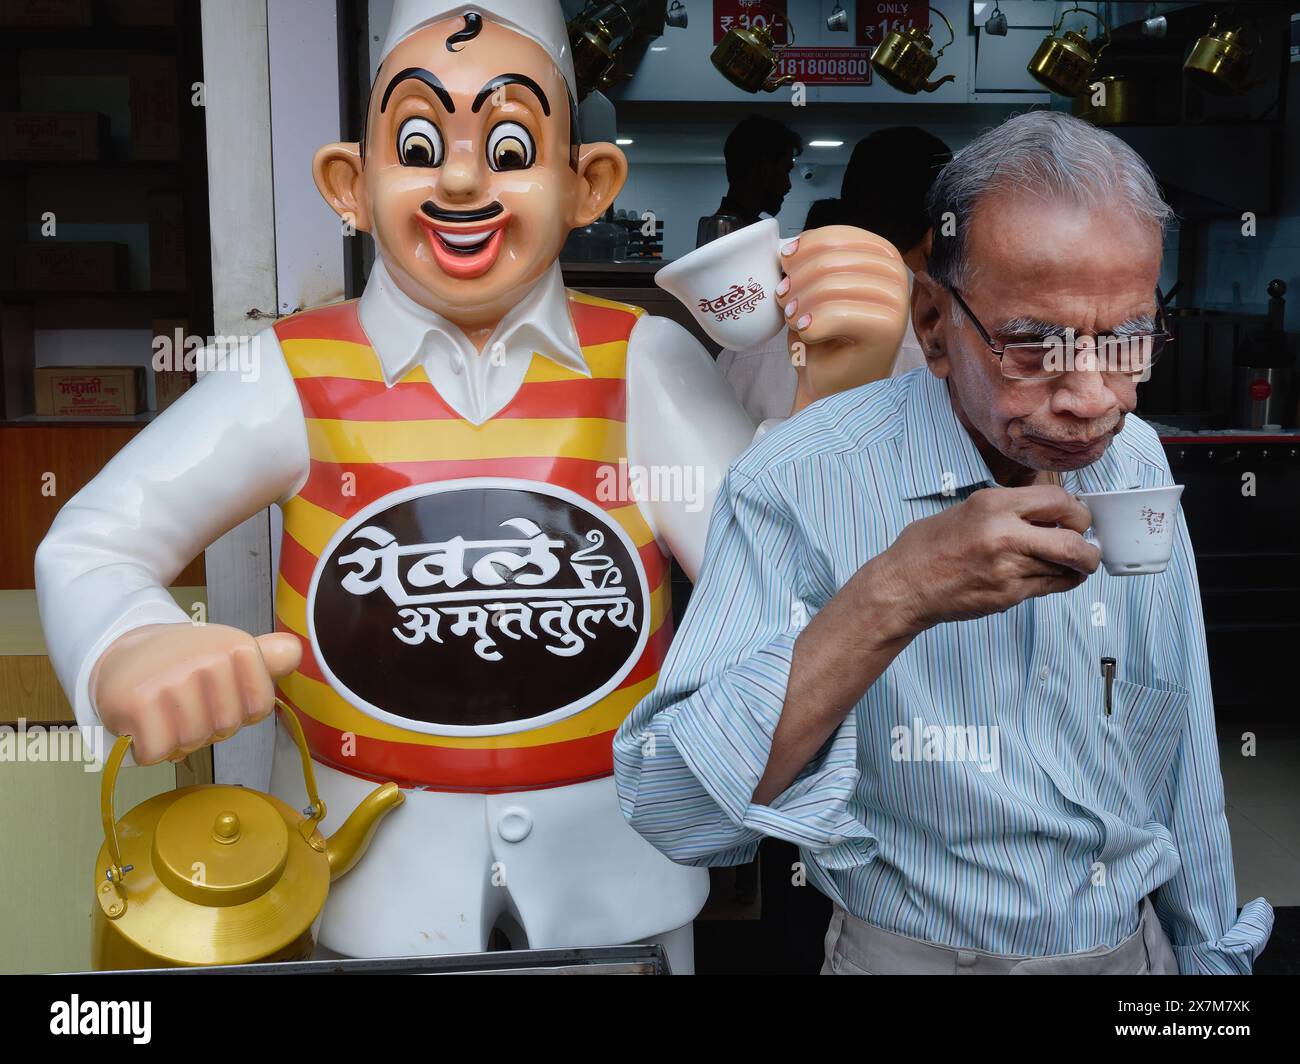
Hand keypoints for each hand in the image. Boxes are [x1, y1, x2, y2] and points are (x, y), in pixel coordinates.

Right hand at [90, 623, 302, 764]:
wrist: (124, 653)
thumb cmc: (185, 662)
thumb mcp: (229, 653)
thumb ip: (267, 658)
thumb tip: (295, 652)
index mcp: (237, 646)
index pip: (259, 709)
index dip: (237, 713)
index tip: (217, 694)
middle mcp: (207, 658)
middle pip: (225, 728)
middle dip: (205, 728)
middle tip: (185, 705)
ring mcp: (171, 678)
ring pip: (192, 742)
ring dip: (176, 740)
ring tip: (164, 713)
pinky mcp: (136, 701)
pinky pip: (157, 751)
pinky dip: (148, 751)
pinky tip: (143, 726)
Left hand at [779, 225, 909, 412]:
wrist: (832, 381)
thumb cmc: (825, 335)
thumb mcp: (815, 287)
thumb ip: (810, 262)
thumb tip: (787, 249)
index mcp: (881, 255)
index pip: (836, 237)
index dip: (803, 249)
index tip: (784, 268)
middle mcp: (895, 273)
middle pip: (831, 261)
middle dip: (797, 281)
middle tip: (785, 302)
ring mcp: (897, 301)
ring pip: (831, 286)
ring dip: (801, 305)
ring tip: (795, 319)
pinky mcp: (889, 328)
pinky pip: (836, 314)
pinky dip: (812, 324)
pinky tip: (807, 333)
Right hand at [870, 486, 1100, 637]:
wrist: (903, 585)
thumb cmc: (929, 547)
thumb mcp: (966, 509)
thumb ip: (1007, 510)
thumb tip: (1048, 513)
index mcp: (993, 504)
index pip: (1059, 500)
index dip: (1076, 511)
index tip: (1076, 517)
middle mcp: (1003, 534)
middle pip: (1074, 540)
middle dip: (1088, 546)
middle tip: (1085, 547)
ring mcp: (1007, 568)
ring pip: (1066, 568)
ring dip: (1075, 568)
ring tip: (1070, 564)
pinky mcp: (1007, 595)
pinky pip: (1049, 587)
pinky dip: (1058, 582)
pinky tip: (1051, 577)